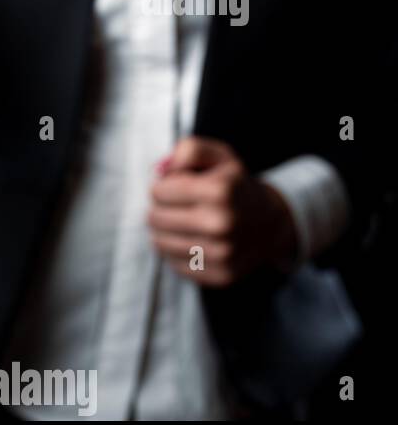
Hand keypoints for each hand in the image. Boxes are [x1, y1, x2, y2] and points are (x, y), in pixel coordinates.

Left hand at [148, 137, 296, 286]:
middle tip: (177, 206)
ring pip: (159, 243)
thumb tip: (160, 170)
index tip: (176, 187)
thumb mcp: (218, 156)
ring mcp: (222, 254)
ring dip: (164, 231)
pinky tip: (193, 240)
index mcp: (221, 191)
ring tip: (182, 222)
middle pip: (155, 219)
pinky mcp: (220, 275)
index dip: (162, 187)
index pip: (158, 192)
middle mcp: (222, 224)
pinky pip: (174, 264)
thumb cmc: (234, 186)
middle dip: (160, 209)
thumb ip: (189, 150)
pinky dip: (176, 252)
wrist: (269, 222)